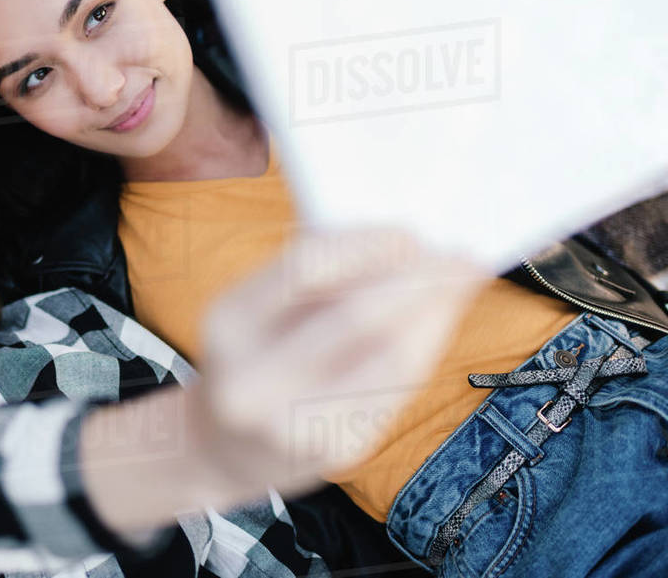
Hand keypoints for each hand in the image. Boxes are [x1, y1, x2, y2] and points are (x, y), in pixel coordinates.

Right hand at [192, 227, 486, 499]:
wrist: (225, 446)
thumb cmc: (254, 358)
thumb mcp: (255, 308)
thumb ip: (314, 275)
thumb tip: (403, 242)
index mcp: (228, 321)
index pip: (305, 269)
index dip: (368, 246)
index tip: (410, 233)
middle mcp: (252, 377)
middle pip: (357, 316)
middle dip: (420, 280)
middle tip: (461, 259)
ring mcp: (293, 422)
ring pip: (389, 357)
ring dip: (437, 314)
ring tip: (459, 287)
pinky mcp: (335, 452)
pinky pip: (397, 392)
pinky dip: (426, 350)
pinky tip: (437, 327)